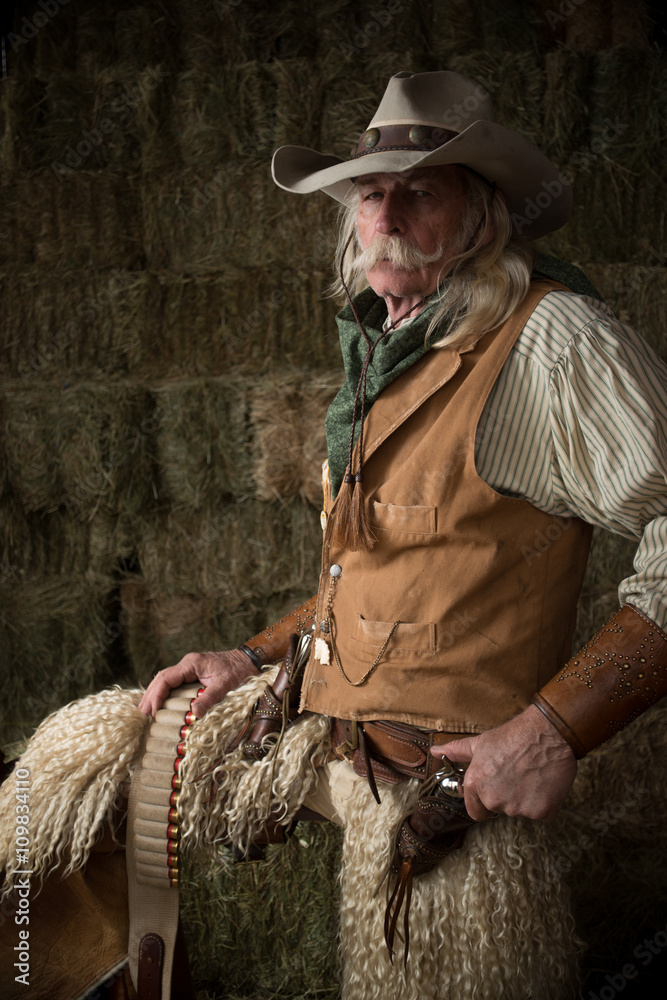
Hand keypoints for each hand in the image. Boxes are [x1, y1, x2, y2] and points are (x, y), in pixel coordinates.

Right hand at [138, 648, 259, 718]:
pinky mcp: (193, 674)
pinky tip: (159, 703)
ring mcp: (189, 668)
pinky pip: (173, 683)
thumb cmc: (238, 671)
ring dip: (155, 694)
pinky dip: (164, 693)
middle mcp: (187, 664)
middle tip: (142, 714)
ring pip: (165, 680)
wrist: (248, 661)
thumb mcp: (225, 685)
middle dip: (151, 696)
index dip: (157, 695)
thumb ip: (209, 698)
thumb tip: (194, 714)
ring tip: (145, 711)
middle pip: (161, 678)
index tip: (153, 711)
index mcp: (191, 663)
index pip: (166, 678)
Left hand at [430, 704, 576, 821]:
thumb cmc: (513, 736)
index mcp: (476, 785)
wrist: (547, 732)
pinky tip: (545, 781)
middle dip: (507, 796)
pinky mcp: (542, 812)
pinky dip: (545, 802)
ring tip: (531, 774)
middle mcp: (494, 799)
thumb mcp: (481, 742)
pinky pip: (542, 813)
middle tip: (517, 775)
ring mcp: (518, 808)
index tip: (496, 789)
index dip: (485, 802)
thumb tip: (436, 752)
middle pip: (500, 809)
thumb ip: (456, 751)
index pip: (475, 811)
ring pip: (522, 811)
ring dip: (527, 799)